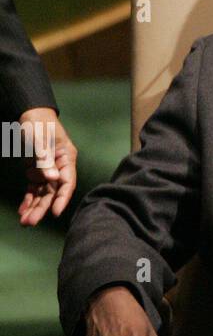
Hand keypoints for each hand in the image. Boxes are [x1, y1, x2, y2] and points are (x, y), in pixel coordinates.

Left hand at [17, 108, 77, 224]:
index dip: (62, 198)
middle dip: (42, 208)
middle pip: (53, 192)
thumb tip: (54, 179)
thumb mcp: (39, 138)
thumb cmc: (37, 123)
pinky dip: (28, 199)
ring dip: (33, 207)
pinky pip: (33, 189)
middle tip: (31, 222)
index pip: (67, 182)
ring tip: (24, 222)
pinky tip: (22, 210)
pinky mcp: (37, 172)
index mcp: (66, 159)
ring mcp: (48, 171)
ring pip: (42, 194)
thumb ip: (45, 159)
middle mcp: (59, 168)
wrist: (29, 114)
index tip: (55, 212)